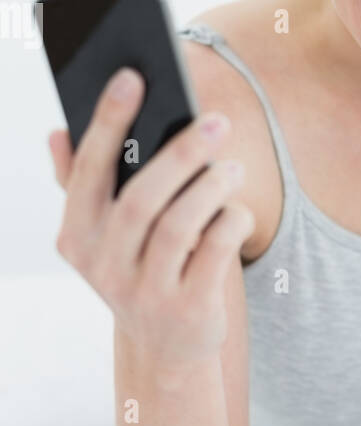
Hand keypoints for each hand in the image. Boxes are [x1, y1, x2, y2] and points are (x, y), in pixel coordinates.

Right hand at [49, 67, 254, 366]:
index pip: (89, 172)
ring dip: (211, 188)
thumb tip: (58, 131)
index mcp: (76, 237)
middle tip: (216, 122)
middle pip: (140, 200)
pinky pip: (215, 254)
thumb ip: (81, 184)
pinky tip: (237, 210)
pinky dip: (230, 224)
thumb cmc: (139, 268)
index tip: (132, 77)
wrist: (166, 348)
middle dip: (180, 155)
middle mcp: (103, 266)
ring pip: (179, 227)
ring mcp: (144, 293)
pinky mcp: (187, 311)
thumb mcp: (105, 235)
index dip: (108, 122)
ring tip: (232, 167)